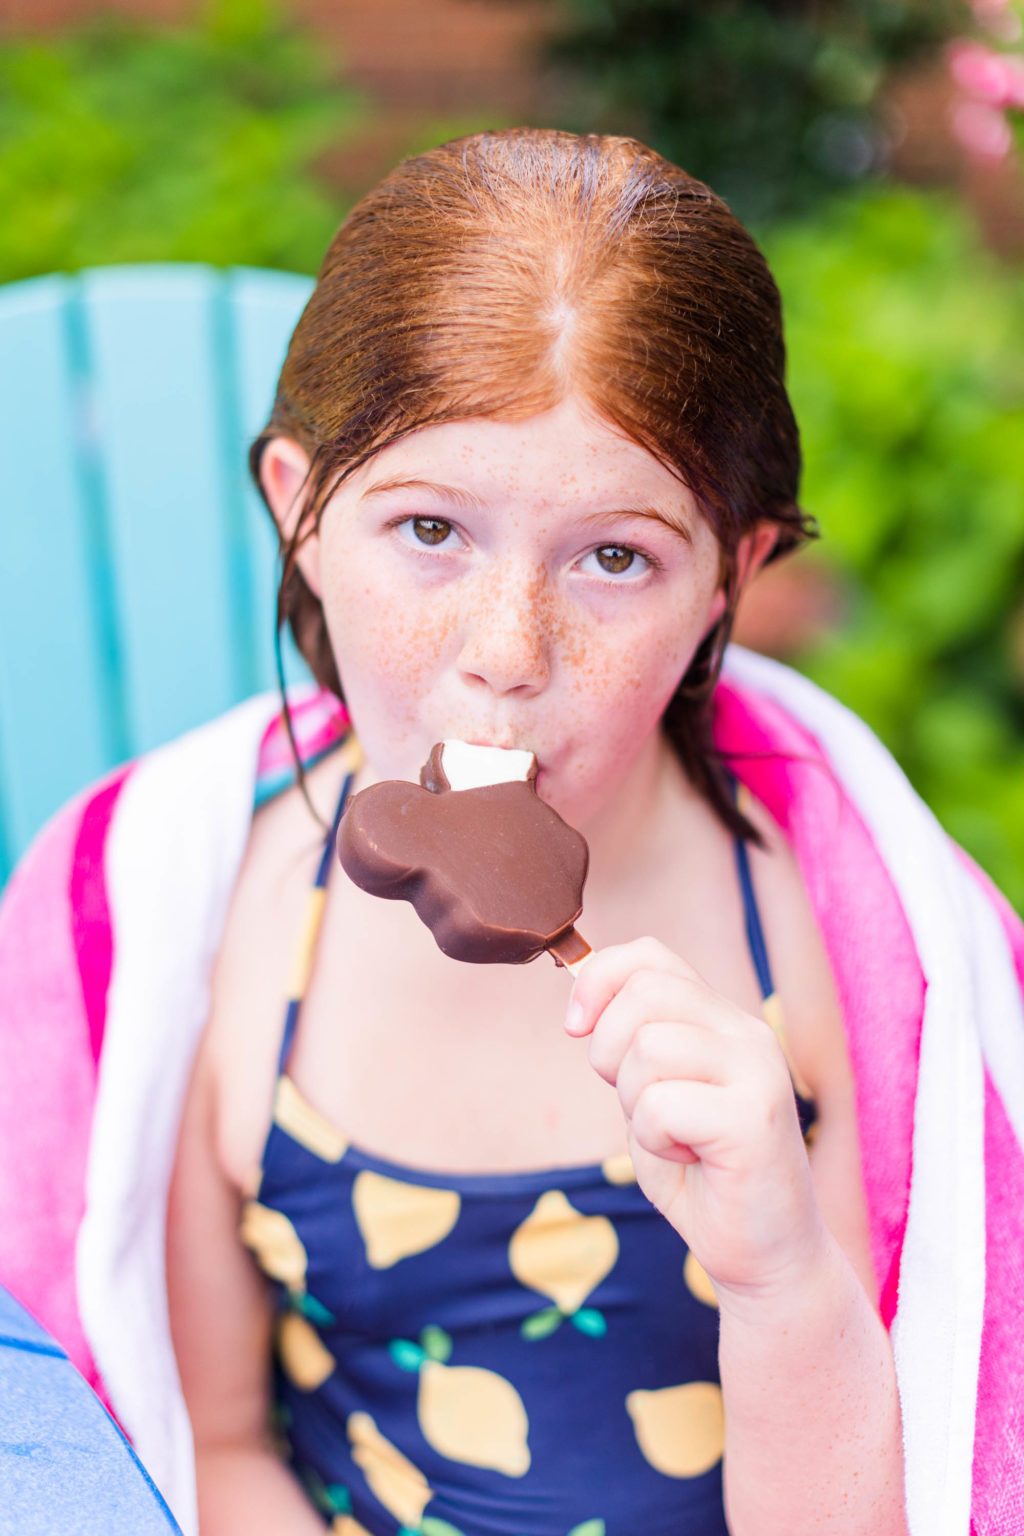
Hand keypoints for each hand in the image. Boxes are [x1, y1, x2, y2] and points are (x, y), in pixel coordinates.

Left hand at [566, 938, 825, 1304]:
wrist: (765, 1256)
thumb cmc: (702, 1177)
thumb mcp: (654, 1096)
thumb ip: (632, 1047)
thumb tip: (582, 1001)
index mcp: (723, 1021)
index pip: (651, 955)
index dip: (599, 980)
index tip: (576, 1027)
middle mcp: (747, 1033)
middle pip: (643, 992)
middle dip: (607, 1049)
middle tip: (634, 1102)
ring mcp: (758, 1071)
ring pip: (648, 1048)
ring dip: (635, 1103)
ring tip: (670, 1136)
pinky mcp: (754, 1118)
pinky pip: (661, 1105)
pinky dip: (654, 1139)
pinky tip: (688, 1159)